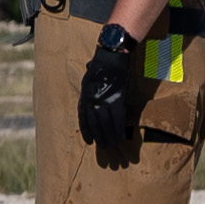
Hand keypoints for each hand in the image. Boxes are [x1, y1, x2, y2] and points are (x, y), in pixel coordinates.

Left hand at [76, 27, 143, 153]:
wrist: (113, 55)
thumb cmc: (102, 64)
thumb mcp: (89, 77)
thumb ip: (89, 90)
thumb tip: (90, 99)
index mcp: (85, 94)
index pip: (83, 117)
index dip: (86, 130)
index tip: (89, 141)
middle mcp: (93, 99)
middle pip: (95, 123)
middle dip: (99, 137)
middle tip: (103, 148)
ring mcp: (104, 100)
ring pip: (106, 123)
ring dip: (109, 136)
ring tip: (112, 145)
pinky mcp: (117, 99)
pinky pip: (117, 118)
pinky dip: (119, 128)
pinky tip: (120, 136)